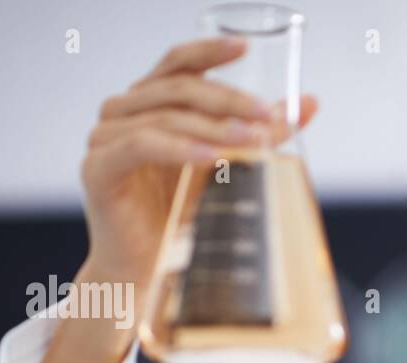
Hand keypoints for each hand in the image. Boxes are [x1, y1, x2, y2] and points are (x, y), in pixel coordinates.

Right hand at [79, 36, 318, 285]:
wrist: (150, 270)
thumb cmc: (184, 215)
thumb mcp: (229, 166)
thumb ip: (261, 132)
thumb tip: (309, 103)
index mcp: (149, 103)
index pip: (178, 64)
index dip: (209, 51)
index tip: (245, 48)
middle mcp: (122, 112)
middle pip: (177, 89)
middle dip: (227, 100)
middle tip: (266, 114)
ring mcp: (104, 138)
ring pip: (164, 117)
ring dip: (212, 127)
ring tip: (250, 140)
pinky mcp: (98, 168)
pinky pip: (141, 146)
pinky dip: (180, 149)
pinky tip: (211, 157)